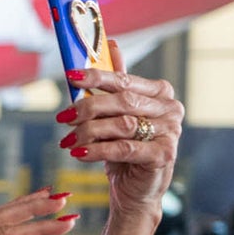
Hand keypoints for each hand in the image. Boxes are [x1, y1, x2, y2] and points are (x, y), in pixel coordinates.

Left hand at [58, 39, 182, 226]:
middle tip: (62, 116)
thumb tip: (110, 44)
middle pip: (122, 101)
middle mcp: (170, 109)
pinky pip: (124, 148)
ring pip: (122, 125)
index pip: (124, 80)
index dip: (96, 77)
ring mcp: (171, 132)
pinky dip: (97, 150)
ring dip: (88, 131)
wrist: (136, 190)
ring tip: (67, 139)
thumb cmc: (125, 149)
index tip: (70, 77)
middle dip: (87, 108)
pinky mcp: (164, 155)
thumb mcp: (116, 115)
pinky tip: (78, 153)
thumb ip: (116, 83)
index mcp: (160, 93)